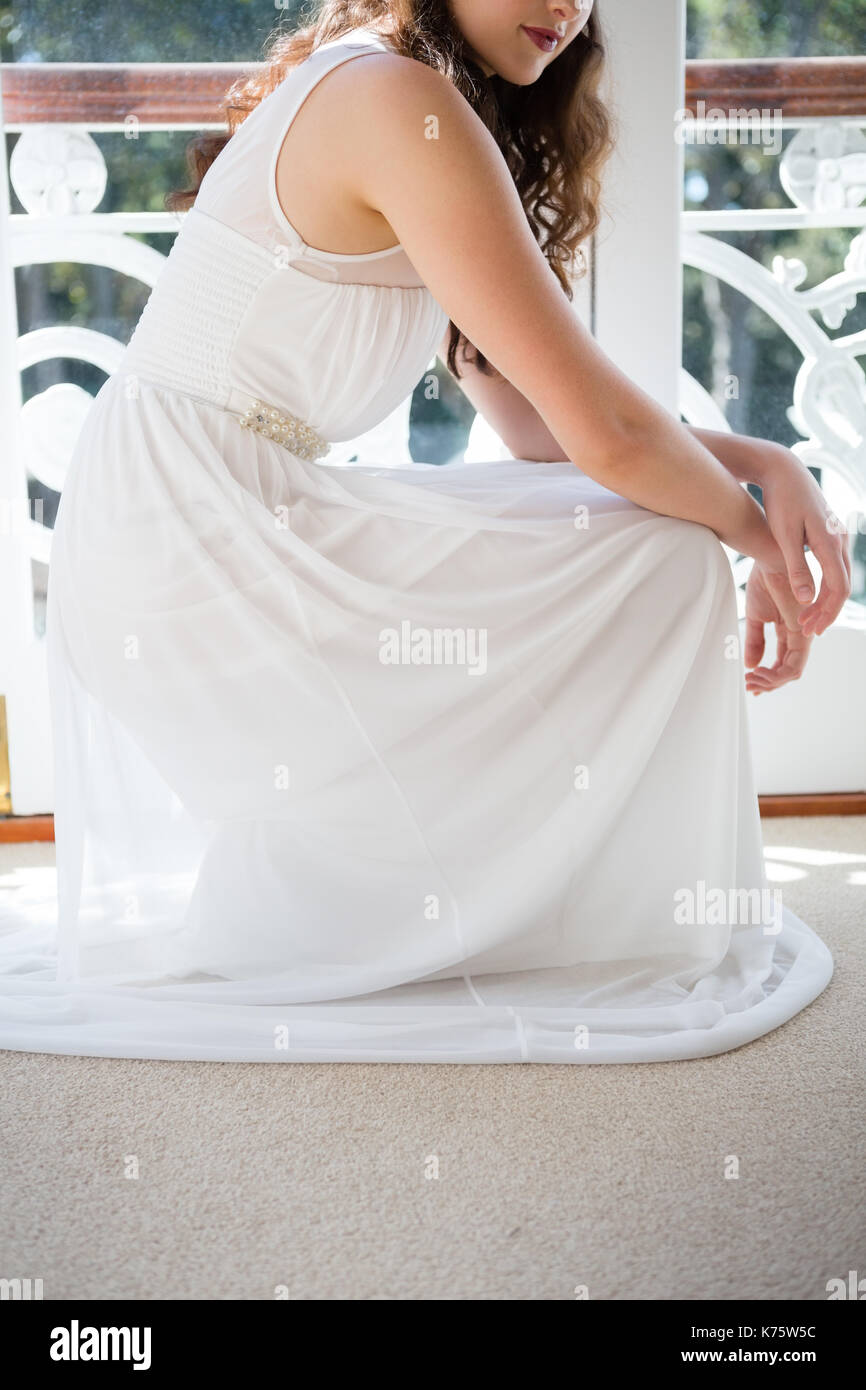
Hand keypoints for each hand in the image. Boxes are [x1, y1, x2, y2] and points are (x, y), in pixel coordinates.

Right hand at [744, 563, 812, 694]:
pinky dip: (776, 675)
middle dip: (768, 683)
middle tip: (749, 686)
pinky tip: (759, 672)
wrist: (769, 559)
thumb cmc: (764, 579)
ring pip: (792, 672)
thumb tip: (751, 664)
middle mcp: (799, 635)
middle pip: (788, 671)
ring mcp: (803, 636)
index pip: (782, 662)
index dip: (767, 676)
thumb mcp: (755, 616)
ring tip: (751, 680)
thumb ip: (755, 641)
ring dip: (771, 682)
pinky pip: (795, 665)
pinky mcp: (802, 634)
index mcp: (789, 631)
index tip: (747, 679)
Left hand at [757, 448, 851, 636]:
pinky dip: (824, 585)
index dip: (825, 612)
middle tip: (808, 630)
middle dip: (827, 611)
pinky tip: (809, 594)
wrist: (783, 470)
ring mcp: (835, 536)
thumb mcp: (784, 536)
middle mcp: (838, 540)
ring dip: (825, 600)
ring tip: (807, 618)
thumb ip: (795, 568)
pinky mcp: (827, 534)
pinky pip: (833, 566)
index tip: (808, 629)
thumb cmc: (781, 500)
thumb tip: (806, 599)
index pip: (837, 587)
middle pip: (842, 585)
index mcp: (829, 542)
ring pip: (839, 576)